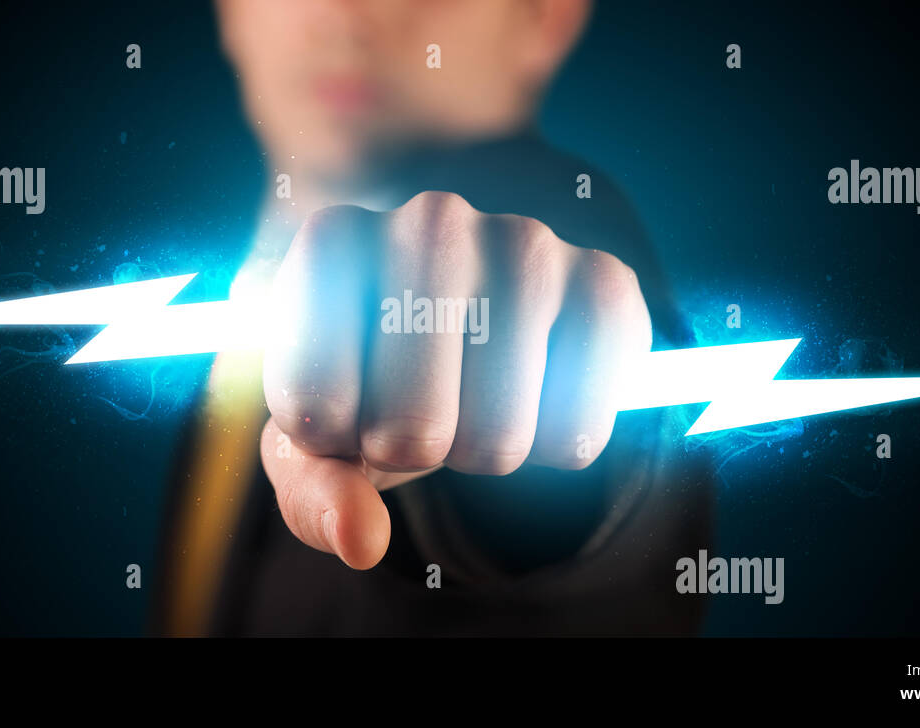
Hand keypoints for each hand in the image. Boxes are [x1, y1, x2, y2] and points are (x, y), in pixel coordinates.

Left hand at [258, 191, 651, 567]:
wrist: (460, 292)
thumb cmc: (374, 369)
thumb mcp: (318, 432)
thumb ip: (312, 494)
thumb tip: (364, 542)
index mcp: (333, 246)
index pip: (318, 415)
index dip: (333, 439)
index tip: (345, 395)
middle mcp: (430, 222)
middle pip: (414, 435)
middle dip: (414, 450)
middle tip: (421, 400)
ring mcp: (526, 244)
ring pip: (500, 442)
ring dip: (484, 450)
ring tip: (476, 392)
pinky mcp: (606, 281)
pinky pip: (580, 434)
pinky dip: (556, 446)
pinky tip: (538, 387)